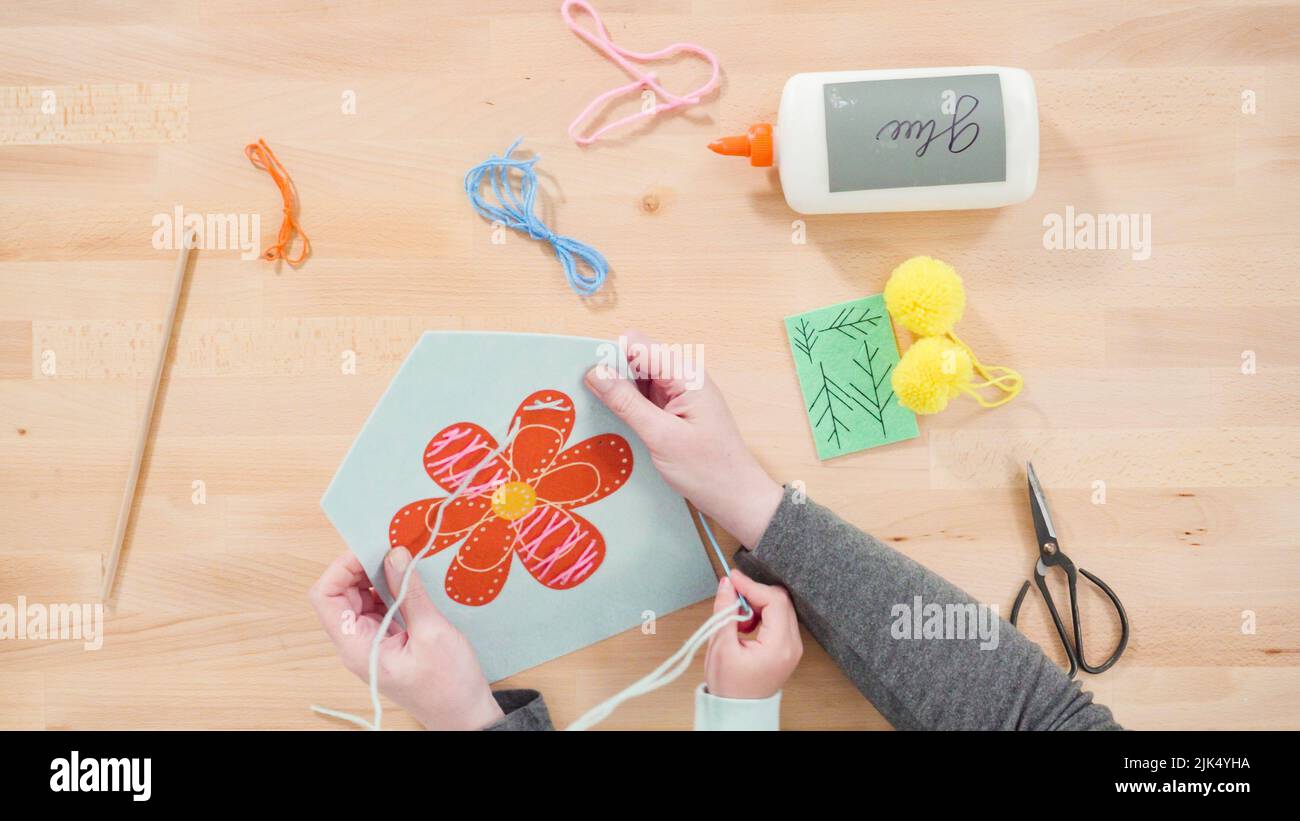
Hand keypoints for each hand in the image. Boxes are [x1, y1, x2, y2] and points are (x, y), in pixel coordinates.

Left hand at [308, 548, 504, 729]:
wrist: (464, 717)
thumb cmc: (449, 685)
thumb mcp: (432, 633)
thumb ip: (409, 592)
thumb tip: (394, 554)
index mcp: (357, 647)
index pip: (326, 597)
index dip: (341, 568)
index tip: (371, 549)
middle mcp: (356, 643)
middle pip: (340, 593)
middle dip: (360, 566)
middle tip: (390, 547)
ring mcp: (371, 641)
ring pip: (359, 597)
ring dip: (376, 575)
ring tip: (401, 558)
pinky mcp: (387, 640)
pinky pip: (378, 606)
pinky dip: (389, 588)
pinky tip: (408, 577)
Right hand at [584, 330, 782, 547]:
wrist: (736, 497)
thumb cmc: (707, 470)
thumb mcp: (661, 436)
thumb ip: (627, 402)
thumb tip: (595, 372)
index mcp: (685, 375)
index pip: (637, 344)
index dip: (611, 356)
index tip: (591, 380)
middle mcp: (683, 377)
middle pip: (635, 358)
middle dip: (612, 375)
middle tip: (594, 402)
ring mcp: (680, 394)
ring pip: (637, 378)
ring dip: (620, 393)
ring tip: (605, 416)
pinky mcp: (675, 411)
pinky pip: (645, 397)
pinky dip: (630, 406)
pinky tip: (620, 424)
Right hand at [705, 569, 802, 698]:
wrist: (737, 710)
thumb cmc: (730, 687)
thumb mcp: (721, 647)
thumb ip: (724, 611)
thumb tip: (727, 585)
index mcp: (780, 646)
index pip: (774, 600)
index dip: (752, 586)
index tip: (733, 579)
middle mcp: (793, 645)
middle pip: (780, 601)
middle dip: (755, 594)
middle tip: (732, 596)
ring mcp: (792, 647)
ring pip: (780, 608)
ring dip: (757, 605)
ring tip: (738, 619)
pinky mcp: (787, 648)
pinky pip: (778, 619)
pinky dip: (761, 615)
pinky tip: (745, 626)